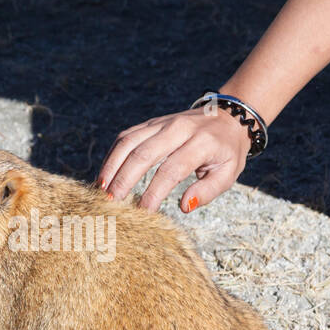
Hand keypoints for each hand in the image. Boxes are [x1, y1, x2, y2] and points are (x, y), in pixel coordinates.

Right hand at [97, 105, 253, 212]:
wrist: (227, 117)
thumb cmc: (226, 152)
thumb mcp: (228, 174)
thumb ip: (207, 192)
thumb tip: (184, 206)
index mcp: (200, 143)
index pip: (171, 169)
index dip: (154, 192)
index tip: (143, 212)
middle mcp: (178, 129)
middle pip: (143, 153)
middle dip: (124, 180)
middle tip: (111, 203)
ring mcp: (162, 122)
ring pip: (128, 142)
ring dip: (112, 166)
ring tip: (101, 190)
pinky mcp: (151, 123)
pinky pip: (126, 136)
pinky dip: (112, 156)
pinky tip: (106, 175)